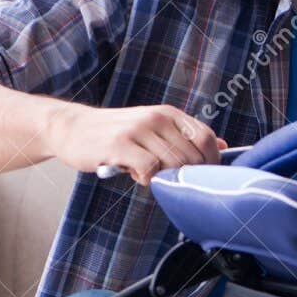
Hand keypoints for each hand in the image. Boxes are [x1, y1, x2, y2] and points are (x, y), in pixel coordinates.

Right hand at [46, 103, 225, 185]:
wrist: (72, 128)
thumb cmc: (116, 134)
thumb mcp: (153, 129)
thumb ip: (184, 137)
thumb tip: (224, 146)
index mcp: (168, 113)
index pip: (205, 137)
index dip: (211, 162)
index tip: (204, 179)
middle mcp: (156, 117)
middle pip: (191, 156)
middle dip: (186, 176)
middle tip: (171, 183)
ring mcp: (138, 129)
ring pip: (172, 164)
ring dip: (165, 179)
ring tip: (150, 177)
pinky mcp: (119, 145)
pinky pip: (149, 169)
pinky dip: (147, 180)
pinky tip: (136, 177)